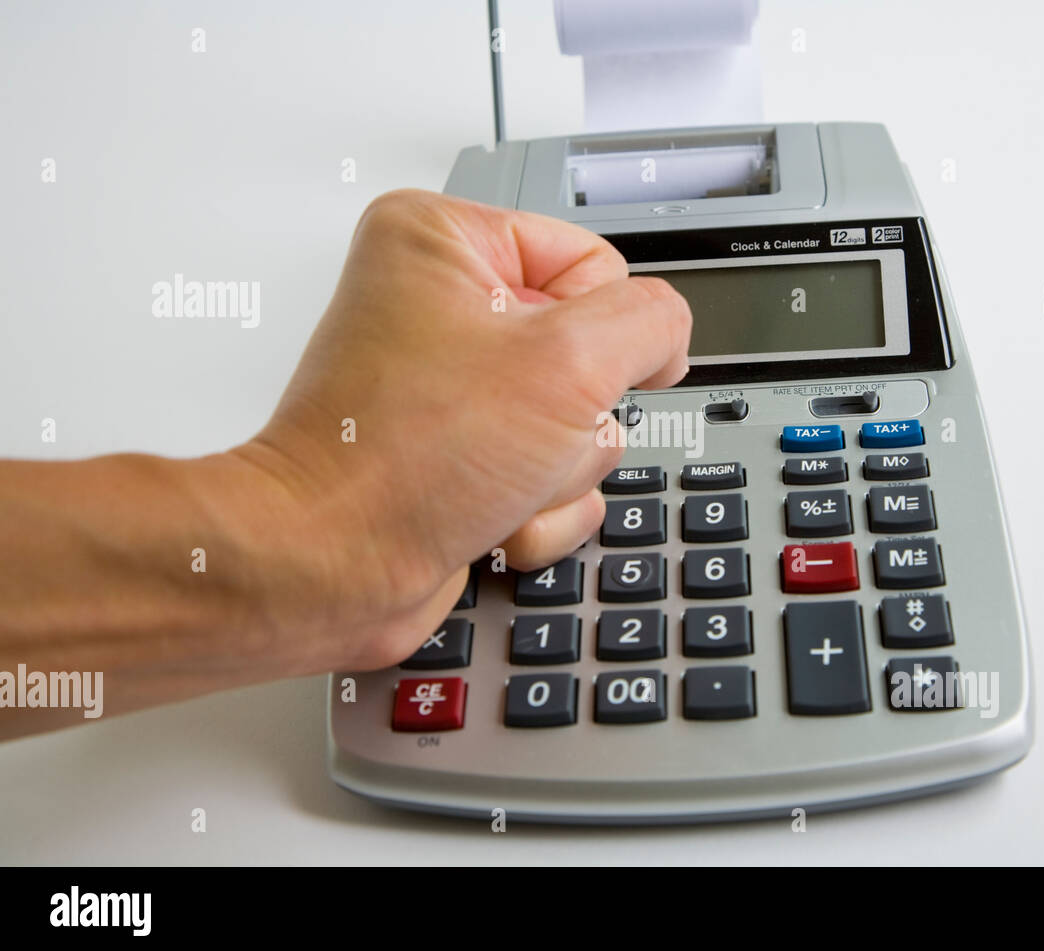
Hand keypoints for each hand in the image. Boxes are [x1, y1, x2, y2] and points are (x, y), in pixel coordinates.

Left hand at [234, 190, 691, 672]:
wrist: (332, 570)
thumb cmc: (401, 461)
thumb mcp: (568, 362)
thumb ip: (650, 321)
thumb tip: (665, 331)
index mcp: (443, 242)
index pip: (595, 265)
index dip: (605, 333)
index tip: (571, 379)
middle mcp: (441, 306)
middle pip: (592, 354)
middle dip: (573, 419)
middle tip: (515, 432)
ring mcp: (451, 388)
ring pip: (579, 425)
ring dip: (555, 473)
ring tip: (493, 479)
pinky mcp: (460, 454)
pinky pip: (549, 478)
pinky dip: (534, 511)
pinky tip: (487, 516)